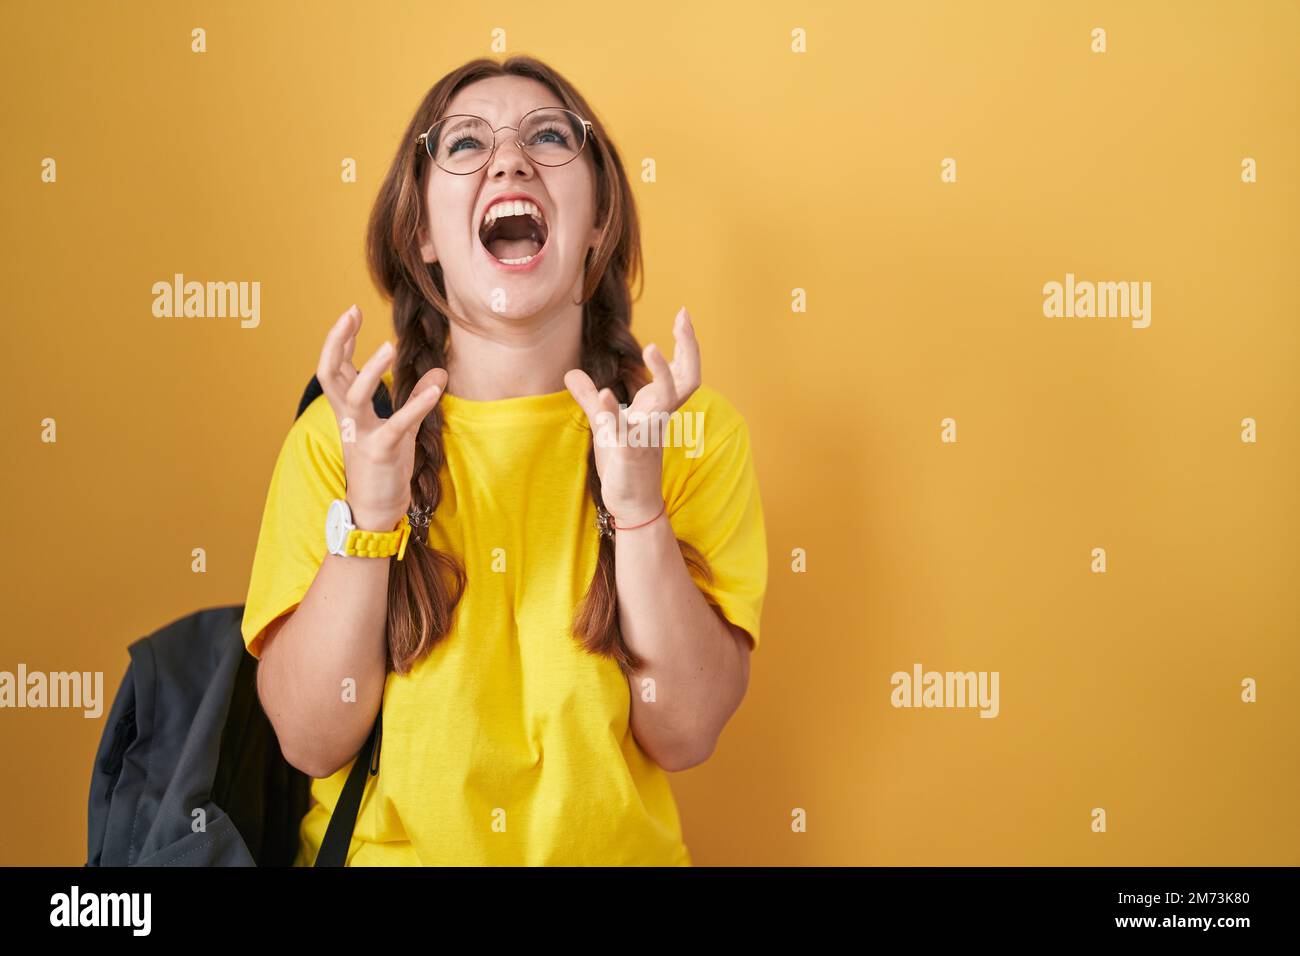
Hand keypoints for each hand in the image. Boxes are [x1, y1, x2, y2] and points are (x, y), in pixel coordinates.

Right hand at [315, 304, 447, 529]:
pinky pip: (397, 424)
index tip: (351, 312)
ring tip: (389, 345)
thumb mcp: (400, 427)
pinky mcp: (382, 452)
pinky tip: (436, 388)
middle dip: (338, 342)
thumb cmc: (383, 467)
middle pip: (332, 374)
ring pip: (357, 396)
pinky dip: (416, 405)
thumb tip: (437, 372)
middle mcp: (349, 419)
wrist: (374, 510)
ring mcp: (363, 435)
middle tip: (351, 312)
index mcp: (348, 411)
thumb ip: (415, 399)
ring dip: (373, 370)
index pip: (334, 368)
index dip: (339, 340)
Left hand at [564, 306, 700, 524]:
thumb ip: (590, 397)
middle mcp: (659, 417)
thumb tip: (571, 373)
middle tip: (682, 320)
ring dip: (660, 373)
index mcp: (658, 408)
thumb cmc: (623, 464)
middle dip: (688, 349)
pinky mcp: (628, 451)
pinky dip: (614, 411)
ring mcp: (646, 433)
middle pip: (687, 378)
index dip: (686, 344)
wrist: (631, 503)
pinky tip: (604, 394)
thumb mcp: (605, 424)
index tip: (683, 314)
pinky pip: (625, 428)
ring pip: (664, 400)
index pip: (683, 371)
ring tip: (651, 347)